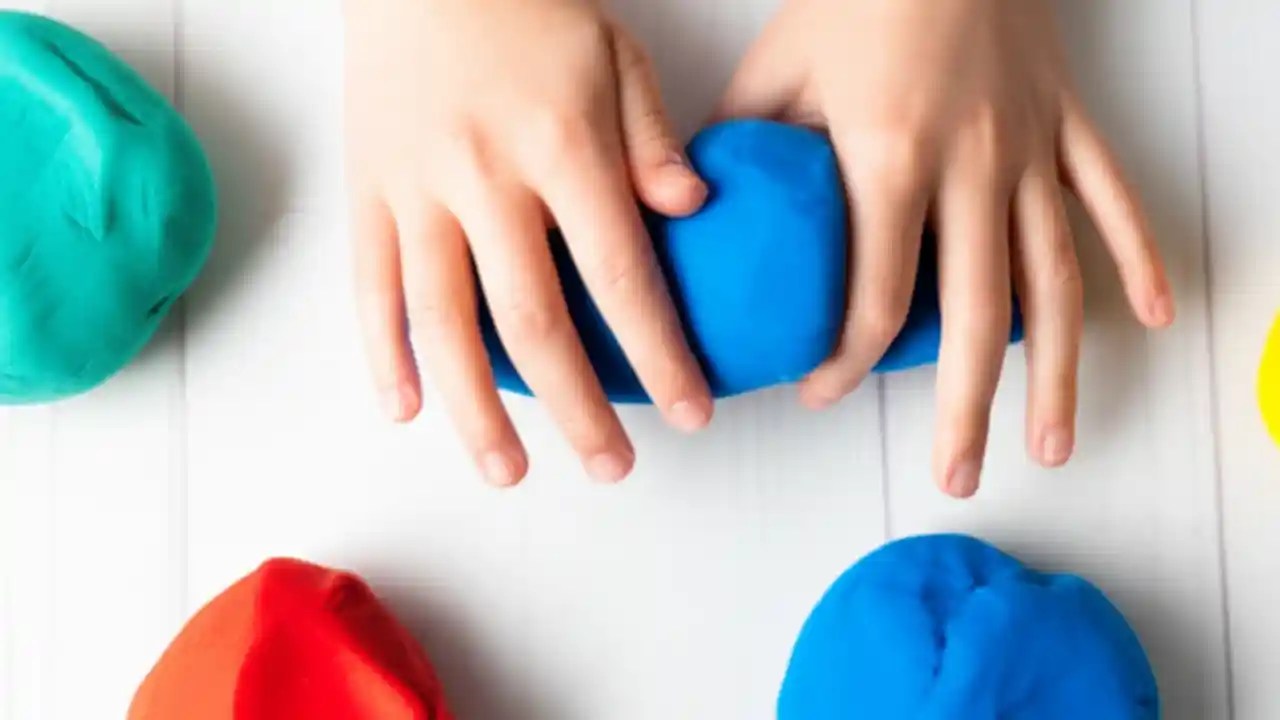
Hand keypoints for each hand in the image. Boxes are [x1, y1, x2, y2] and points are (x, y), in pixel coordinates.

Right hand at [344, 0, 712, 485]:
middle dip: (578, 408)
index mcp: (561, 147)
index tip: (692, 411)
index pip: (620, 276)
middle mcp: (485, 180)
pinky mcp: (365, 194)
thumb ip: (652, 139)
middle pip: (535, 322)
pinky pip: (368, 287)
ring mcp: (415, 192)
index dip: (659, 354)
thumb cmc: (529, 9)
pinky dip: (382, 354)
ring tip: (510, 472)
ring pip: (444, 324)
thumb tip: (690, 213)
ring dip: (476, 410)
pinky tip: (406, 409)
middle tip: (613, 467)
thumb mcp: (615, 55)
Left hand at [720, 0, 1173, 497]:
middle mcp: (973, 167)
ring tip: (1051, 442)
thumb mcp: (779, 66)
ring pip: (1053, 279)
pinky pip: (1112, 201)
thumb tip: (695, 212)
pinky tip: (1144, 321)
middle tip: (958, 477)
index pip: (875, 295)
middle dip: (963, 408)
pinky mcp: (1070, 125)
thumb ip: (742, 149)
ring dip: (1055, 369)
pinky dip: (1136, 260)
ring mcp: (1031, 150)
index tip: (821, 391)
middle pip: (972, 315)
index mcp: (891, 157)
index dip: (845, 359)